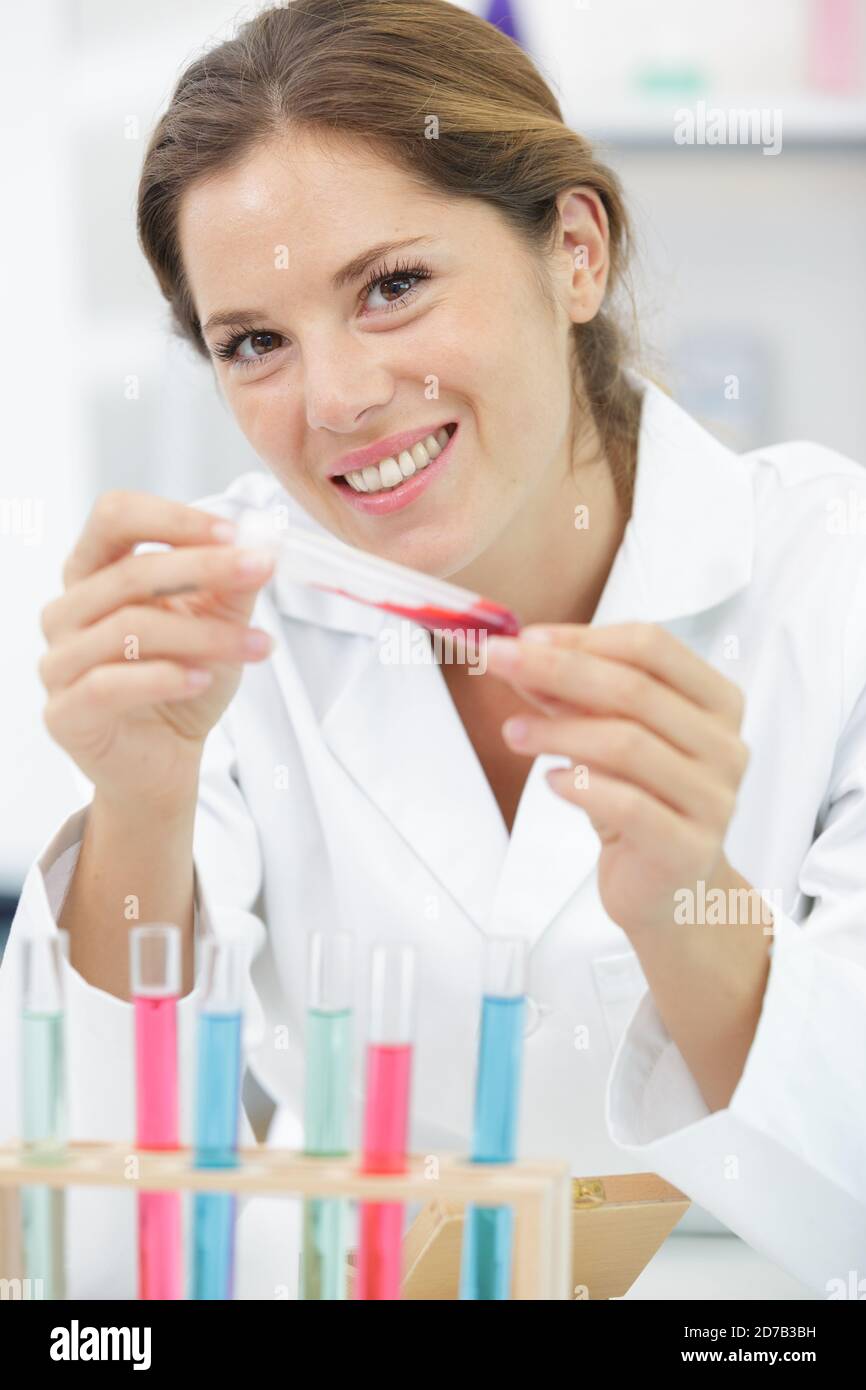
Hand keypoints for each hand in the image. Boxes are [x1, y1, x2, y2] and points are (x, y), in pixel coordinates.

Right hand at [39, 490, 275, 808]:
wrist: (165, 759)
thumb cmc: (183, 683)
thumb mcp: (218, 623)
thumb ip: (232, 583)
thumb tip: (262, 544)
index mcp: (94, 573)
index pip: (115, 516)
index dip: (173, 518)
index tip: (232, 533)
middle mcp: (66, 611)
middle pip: (129, 571)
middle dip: (205, 569)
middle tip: (259, 571)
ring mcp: (58, 662)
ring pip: (129, 629)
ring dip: (203, 634)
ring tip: (255, 645)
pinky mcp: (64, 714)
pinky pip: (110, 684)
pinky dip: (165, 677)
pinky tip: (203, 679)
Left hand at [484, 622, 750, 936]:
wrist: (667, 890)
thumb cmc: (639, 799)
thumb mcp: (605, 737)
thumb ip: (571, 695)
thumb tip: (519, 653)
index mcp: (717, 702)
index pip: (652, 647)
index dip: (584, 637)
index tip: (524, 638)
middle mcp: (726, 745)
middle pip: (635, 689)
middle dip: (556, 670)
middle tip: (496, 662)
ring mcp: (715, 799)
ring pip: (628, 744)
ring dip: (558, 729)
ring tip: (512, 732)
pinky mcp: (689, 848)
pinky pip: (629, 806)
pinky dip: (581, 786)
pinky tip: (550, 781)